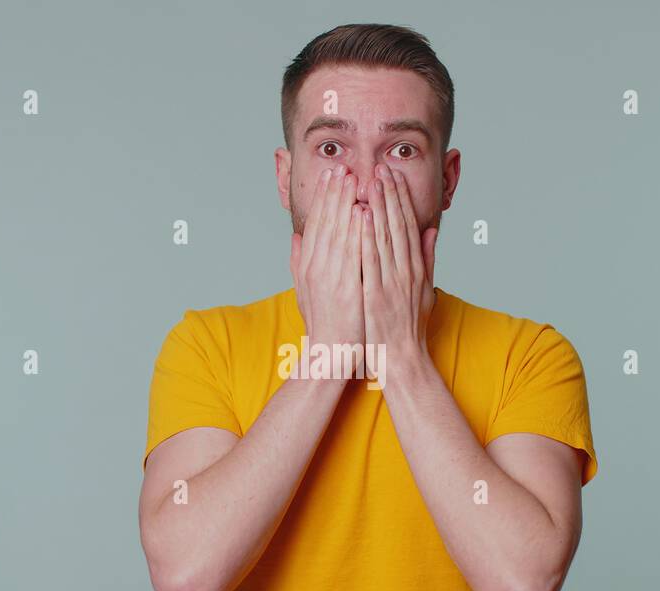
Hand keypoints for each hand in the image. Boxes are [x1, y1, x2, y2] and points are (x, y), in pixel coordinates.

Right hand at [290, 165, 364, 364]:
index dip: (324, 197)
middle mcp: (317, 268)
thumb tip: (296, 238)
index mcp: (309, 265)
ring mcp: (331, 278)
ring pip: (338, 233)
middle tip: (342, 167)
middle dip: (334, 193)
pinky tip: (362, 212)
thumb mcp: (304, 290)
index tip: (332, 175)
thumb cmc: (323, 323)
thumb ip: (300, 262)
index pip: (317, 223)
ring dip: (345, 204)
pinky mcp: (346, 289)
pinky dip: (356, 232)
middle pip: (326, 223)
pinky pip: (352, 255)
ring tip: (353, 179)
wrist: (329, 355)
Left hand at [362, 163, 437, 359]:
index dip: (401, 199)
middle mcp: (406, 272)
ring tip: (372, 180)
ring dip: (379, 206)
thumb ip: (427, 260)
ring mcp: (391, 282)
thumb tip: (430, 230)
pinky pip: (371, 260)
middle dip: (390, 194)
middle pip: (398, 226)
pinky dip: (367, 236)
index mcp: (416, 269)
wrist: (403, 360)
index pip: (408, 226)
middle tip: (381, 167)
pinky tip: (363, 215)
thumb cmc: (410, 328)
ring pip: (385, 236)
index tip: (393, 176)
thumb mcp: (425, 291)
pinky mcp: (376, 294)